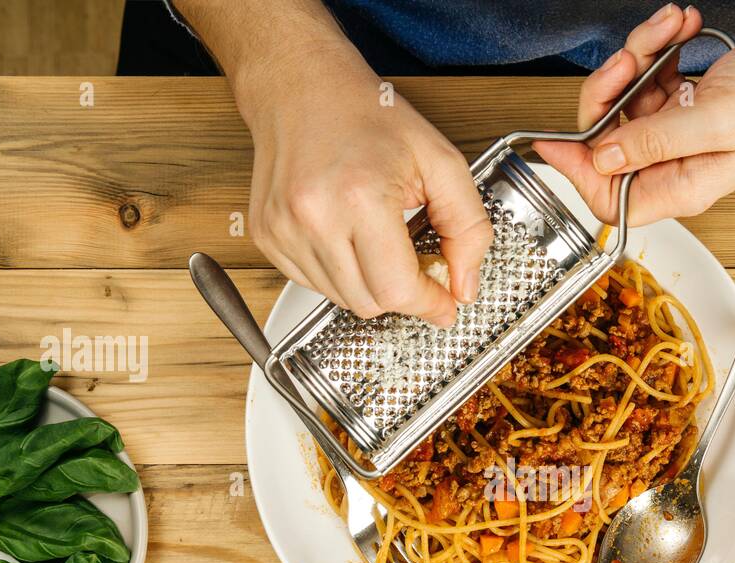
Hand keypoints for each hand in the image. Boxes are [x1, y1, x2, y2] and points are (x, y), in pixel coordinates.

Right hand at [180, 0, 491, 325]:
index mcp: (358, 197)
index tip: (445, 305)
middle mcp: (312, 218)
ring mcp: (283, 231)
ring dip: (370, 283)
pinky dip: (340, 273)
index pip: (397, 289)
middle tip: (416, 262)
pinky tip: (347, 235)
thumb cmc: (366, 115)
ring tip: (378, 239)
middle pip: (370, 303)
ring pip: (342, 300)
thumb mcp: (440, 161)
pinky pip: (314, 285)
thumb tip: (465, 287)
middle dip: (402, 292)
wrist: (300, 86)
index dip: (429, 304)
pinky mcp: (266, 237)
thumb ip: (467, 228)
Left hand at [536, 0, 734, 225]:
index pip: (612, 200)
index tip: (555, 143)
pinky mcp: (682, 100)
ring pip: (624, 102)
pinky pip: (647, 76)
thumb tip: (603, 160)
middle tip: (628, 59)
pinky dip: (656, 46)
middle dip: (609, 94)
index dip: (579, 175)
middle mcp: (675, 163)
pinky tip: (680, 27)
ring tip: (667, 28)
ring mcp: (677, 131)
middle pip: (608, 144)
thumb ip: (657, 141)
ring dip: (638, 56)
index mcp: (684, 187)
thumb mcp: (720, 121)